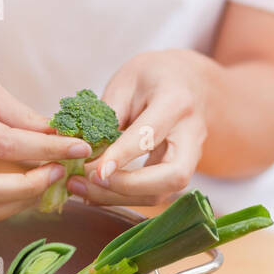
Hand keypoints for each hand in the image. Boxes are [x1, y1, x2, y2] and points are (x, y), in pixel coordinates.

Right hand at [0, 43, 92, 226]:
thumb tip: (55, 134)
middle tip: (60, 171)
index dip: (47, 150)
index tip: (78, 147)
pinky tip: (25, 187)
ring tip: (46, 181)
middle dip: (30, 188)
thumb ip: (17, 112)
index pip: (5, 145)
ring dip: (17, 204)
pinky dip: (3, 206)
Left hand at [66, 49, 210, 206]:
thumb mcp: (126, 81)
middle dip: (130, 187)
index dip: (122, 156)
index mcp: (176, 102)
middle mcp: (191, 133)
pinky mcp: (180, 170)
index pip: (150, 135)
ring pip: (164, 191)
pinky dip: (125, 196)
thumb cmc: (154, 75)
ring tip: (81, 189)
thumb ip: (109, 114)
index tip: (95, 171)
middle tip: (91, 180)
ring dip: (121, 197)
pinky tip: (96, 191)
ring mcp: (191, 155)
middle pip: (173, 176)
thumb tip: (82, 150)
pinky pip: (156, 191)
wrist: (188, 79)